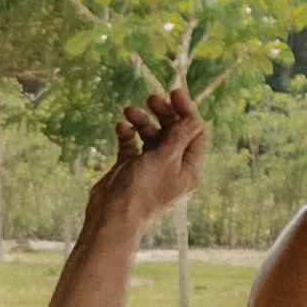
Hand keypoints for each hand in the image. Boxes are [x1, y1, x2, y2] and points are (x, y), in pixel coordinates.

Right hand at [90, 91, 206, 232]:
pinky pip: (132, 143)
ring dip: (141, 120)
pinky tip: (121, 128)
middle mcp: (172, 166)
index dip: (186, 111)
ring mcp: (151, 166)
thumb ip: (180, 135)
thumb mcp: (166, 157)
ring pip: (151, 134)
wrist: (112, 214)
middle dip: (163, 113)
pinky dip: (127, 133)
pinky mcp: (131, 166)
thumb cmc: (143, 188)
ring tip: (128, 111)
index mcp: (188, 167)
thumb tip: (195, 118)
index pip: (194, 132)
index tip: (174, 93)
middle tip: (151, 99)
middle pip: (173, 130)